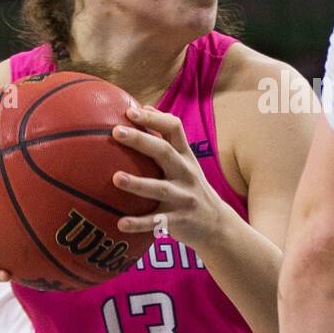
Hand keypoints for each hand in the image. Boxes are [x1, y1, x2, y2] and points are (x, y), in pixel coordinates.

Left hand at [111, 104, 228, 249]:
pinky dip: (139, 223)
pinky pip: (157, 222)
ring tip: (115, 178)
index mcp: (186, 156)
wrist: (218, 225)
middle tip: (116, 131)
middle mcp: (186, 173)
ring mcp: (183, 197)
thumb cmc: (191, 188)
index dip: (153, 118)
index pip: (174, 128)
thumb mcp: (186, 162)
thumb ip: (167, 139)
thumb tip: (143, 107)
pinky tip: (120, 224)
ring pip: (159, 188)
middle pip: (164, 152)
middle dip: (140, 140)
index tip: (130, 111)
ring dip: (137, 183)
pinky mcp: (179, 221)